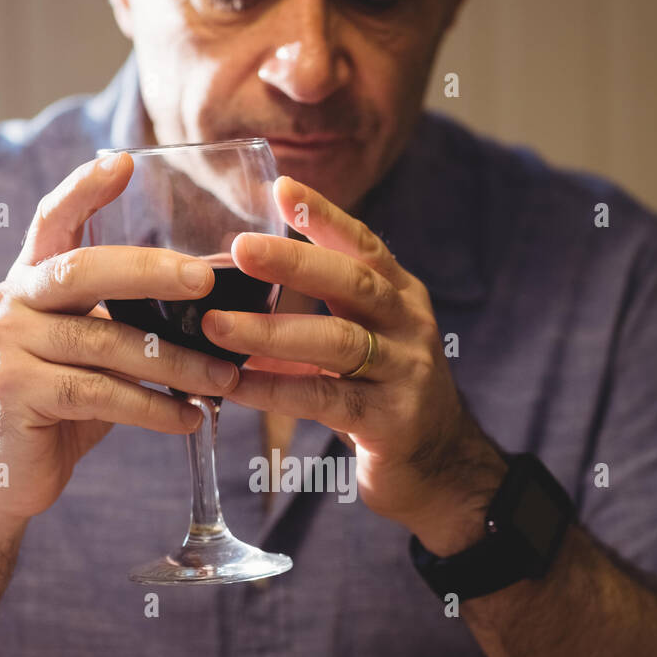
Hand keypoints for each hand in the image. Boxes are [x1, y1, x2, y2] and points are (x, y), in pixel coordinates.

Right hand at [0, 153, 238, 521]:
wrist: (0, 476)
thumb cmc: (61, 407)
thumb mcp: (88, 353)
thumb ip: (122, 322)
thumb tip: (212, 306)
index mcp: (31, 282)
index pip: (53, 222)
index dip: (84, 189)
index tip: (124, 160)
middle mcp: (12, 303)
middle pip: (83, 271)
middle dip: (151, 271)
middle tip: (207, 279)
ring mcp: (7, 347)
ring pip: (105, 343)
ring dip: (175, 363)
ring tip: (224, 379)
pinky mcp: (17, 393)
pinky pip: (100, 394)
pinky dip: (154, 408)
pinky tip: (190, 418)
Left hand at [202, 176, 505, 552]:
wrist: (440, 468)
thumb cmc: (385, 399)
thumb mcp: (361, 346)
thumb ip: (315, 319)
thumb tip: (233, 302)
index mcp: (401, 297)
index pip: (363, 244)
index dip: (324, 216)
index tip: (281, 188)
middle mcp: (409, 326)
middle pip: (354, 282)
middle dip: (294, 262)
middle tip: (239, 248)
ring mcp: (405, 373)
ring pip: (337, 341)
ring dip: (271, 332)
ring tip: (216, 325)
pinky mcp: (390, 421)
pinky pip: (325, 399)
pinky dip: (275, 390)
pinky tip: (234, 386)